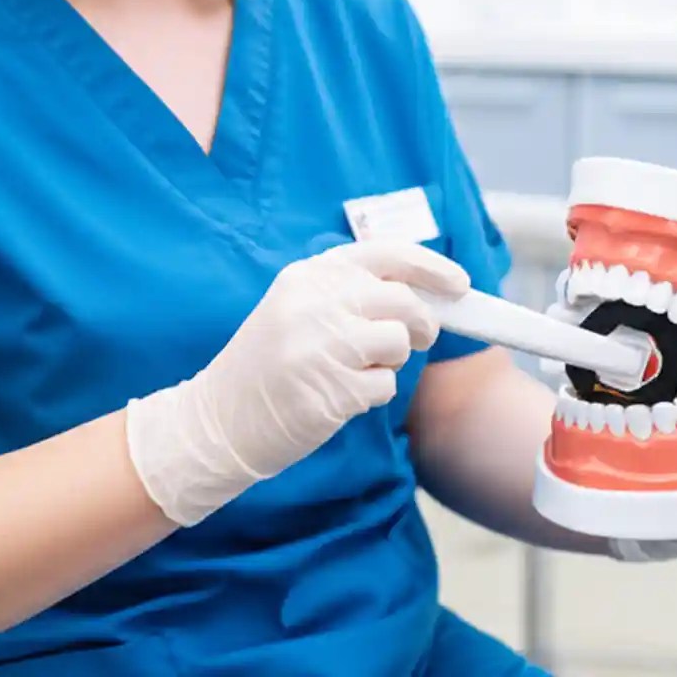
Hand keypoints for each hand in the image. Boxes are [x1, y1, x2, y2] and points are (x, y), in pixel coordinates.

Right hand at [125, 241, 469, 526]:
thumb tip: (427, 293)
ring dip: (392, 361)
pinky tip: (339, 396)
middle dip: (424, 323)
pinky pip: (386, 387)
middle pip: (404, 301)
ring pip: (399, 342)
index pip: (387, 255)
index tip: (459, 283)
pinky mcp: (333, 391)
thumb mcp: (298, 308)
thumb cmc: (268, 365)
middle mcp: (315, 303)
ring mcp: (323, 347)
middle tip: (419, 338)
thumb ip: (351, 292)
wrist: (216, 421)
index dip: (432, 267)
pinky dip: (373, 394)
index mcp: (309, 276)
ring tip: (358, 370)